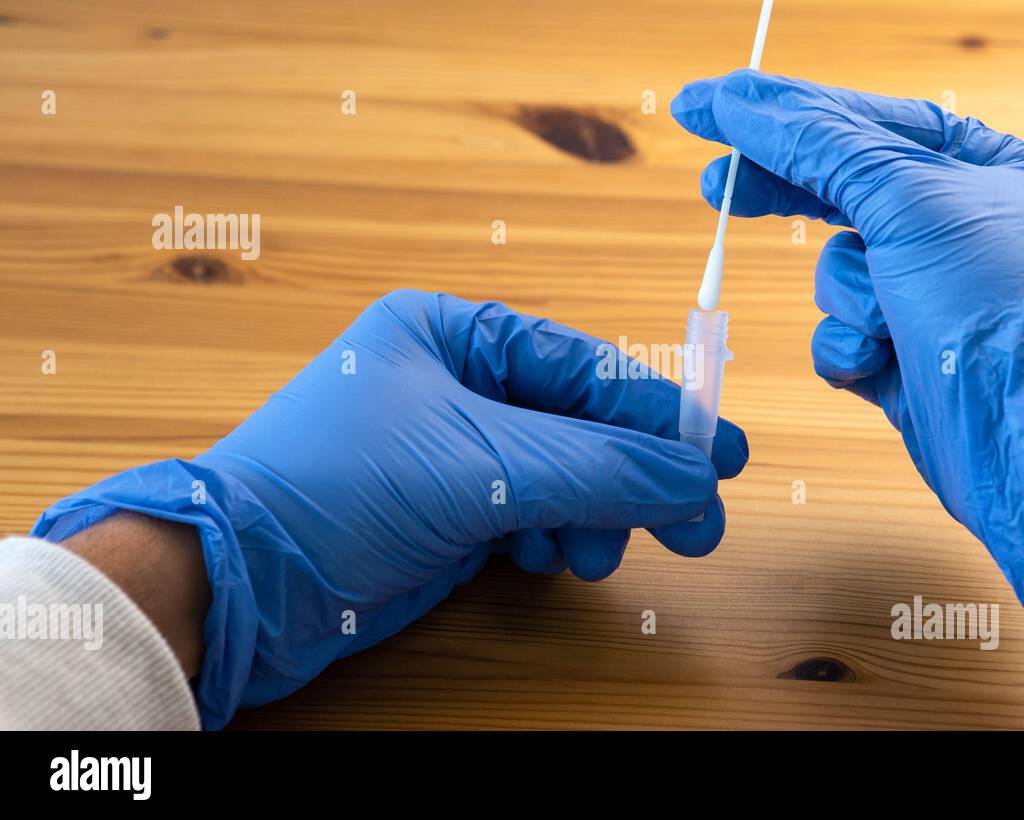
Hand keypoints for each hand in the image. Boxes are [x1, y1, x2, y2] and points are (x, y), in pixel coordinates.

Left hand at [34, 290, 747, 726]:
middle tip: (696, 523)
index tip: (718, 453)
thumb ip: (598, 469)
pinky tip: (548, 560)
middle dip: (633, 476)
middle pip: (580, 423)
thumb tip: (694, 479)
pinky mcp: (448, 509)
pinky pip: (532, 514)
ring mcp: (453, 449)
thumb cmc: (337, 491)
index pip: (582, 366)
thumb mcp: (482, 467)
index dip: (656, 411)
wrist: (242, 582)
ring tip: (595, 554)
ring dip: (594, 515)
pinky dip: (553, 537)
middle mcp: (456, 383)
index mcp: (454, 334)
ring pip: (562, 475)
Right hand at [673, 70, 1023, 633]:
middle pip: (840, 193)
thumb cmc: (1003, 312)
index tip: (710, 106)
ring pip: (835, 274)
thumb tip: (743, 100)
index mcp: (987, 170)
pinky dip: (849, 351)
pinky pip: (838, 337)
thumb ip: (819, 145)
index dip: (783, 112)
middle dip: (785, 196)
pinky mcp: (907, 359)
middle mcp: (963, 229)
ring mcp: (932, 297)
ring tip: (886, 322)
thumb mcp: (907, 202)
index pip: (866, 123)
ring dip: (848, 300)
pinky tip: (878, 366)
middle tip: (715, 184)